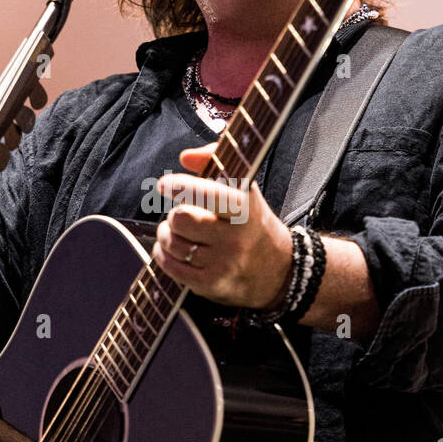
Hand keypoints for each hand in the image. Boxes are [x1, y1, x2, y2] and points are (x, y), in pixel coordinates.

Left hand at [151, 142, 293, 309]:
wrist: (278, 271)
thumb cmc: (253, 223)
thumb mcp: (245, 190)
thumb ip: (216, 163)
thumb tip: (186, 157)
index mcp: (245, 208)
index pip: (210, 194)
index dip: (183, 187)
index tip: (166, 184)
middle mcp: (236, 237)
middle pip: (182, 219)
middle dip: (174, 214)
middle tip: (181, 214)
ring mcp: (223, 263)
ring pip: (172, 242)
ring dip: (167, 234)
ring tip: (179, 232)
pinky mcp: (210, 284)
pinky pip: (170, 265)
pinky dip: (164, 254)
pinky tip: (173, 248)